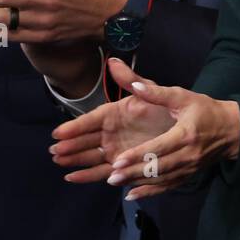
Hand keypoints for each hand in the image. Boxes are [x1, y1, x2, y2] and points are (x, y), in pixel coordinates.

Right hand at [49, 65, 175, 184]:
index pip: (91, 120)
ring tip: (59, 162)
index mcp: (114, 113)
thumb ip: (131, 79)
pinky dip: (87, 175)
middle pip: (86, 140)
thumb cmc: (166, 107)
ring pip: (91, 156)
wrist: (185, 129)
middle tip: (54, 150)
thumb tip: (113, 61)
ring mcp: (114, 149)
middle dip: (70, 145)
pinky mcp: (121, 165)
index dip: (75, 126)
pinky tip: (71, 177)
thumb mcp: (148, 91)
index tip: (58, 132)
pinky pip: (101, 171)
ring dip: (75, 159)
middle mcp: (111, 132)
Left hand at [52, 58, 239, 199]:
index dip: (138, 155)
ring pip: (160, 179)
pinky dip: (149, 192)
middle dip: (133, 172)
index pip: (158, 147)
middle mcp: (188, 155)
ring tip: (115, 182)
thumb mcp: (183, 96)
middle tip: (111, 176)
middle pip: (157, 167)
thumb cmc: (205, 110)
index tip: (118, 160)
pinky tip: (132, 195)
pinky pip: (167, 186)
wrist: (232, 130)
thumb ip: (158, 93)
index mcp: (186, 134)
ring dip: (137, 182)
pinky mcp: (188, 176)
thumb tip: (135, 86)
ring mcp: (189, 168)